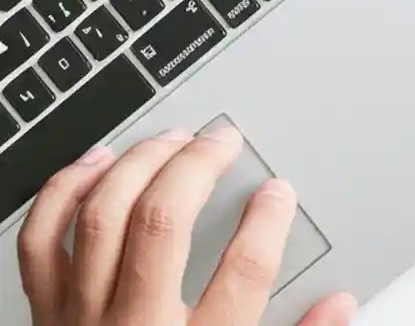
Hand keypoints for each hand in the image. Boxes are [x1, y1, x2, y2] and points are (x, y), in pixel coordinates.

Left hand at [18, 126, 356, 325]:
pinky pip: (44, 240)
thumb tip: (339, 304)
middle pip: (161, 222)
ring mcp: (82, 316)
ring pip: (102, 216)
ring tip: (172, 139)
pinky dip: (66, 190)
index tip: (277, 191)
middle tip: (223, 140)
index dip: (267, 221)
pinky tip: (98, 163)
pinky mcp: (47, 313)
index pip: (241, 273)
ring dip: (138, 164)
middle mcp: (134, 325)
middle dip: (197, 166)